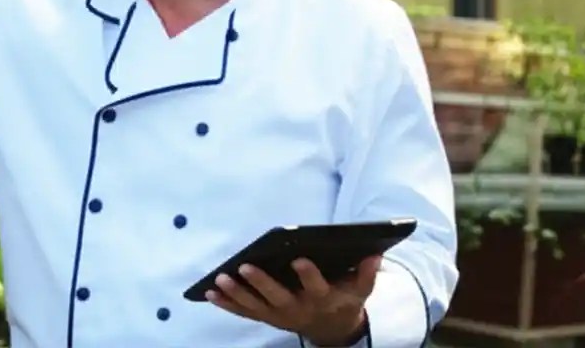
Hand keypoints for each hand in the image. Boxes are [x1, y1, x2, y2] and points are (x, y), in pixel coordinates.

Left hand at [206, 255, 379, 345]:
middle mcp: (300, 309)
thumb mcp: (360, 289)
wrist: (332, 329)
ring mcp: (280, 316)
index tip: (299, 258)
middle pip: (279, 298)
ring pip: (256, 307)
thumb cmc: (343, 299)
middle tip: (245, 267)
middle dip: (262, 284)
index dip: (308, 275)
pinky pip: (244, 313)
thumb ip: (366, 273)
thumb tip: (376, 254)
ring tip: (219, 279)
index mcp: (323, 299)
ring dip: (237, 294)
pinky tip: (209, 293)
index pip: (316, 287)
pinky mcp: (266, 318)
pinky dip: (226, 304)